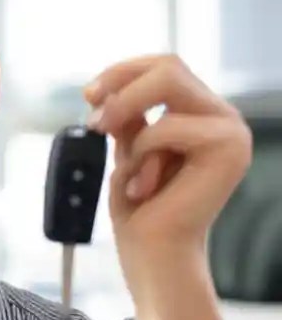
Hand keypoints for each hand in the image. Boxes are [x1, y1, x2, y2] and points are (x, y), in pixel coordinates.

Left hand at [83, 54, 249, 319]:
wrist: (152, 253)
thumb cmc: (139, 207)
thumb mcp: (128, 148)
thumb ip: (129, 116)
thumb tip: (108, 88)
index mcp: (201, 114)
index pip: (164, 65)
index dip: (121, 72)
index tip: (88, 95)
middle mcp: (223, 117)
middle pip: (168, 65)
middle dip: (120, 88)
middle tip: (95, 121)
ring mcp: (231, 131)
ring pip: (167, 84)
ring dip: (131, 123)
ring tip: (129, 168)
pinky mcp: (229, 149)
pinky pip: (165, 126)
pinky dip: (141, 154)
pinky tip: (145, 187)